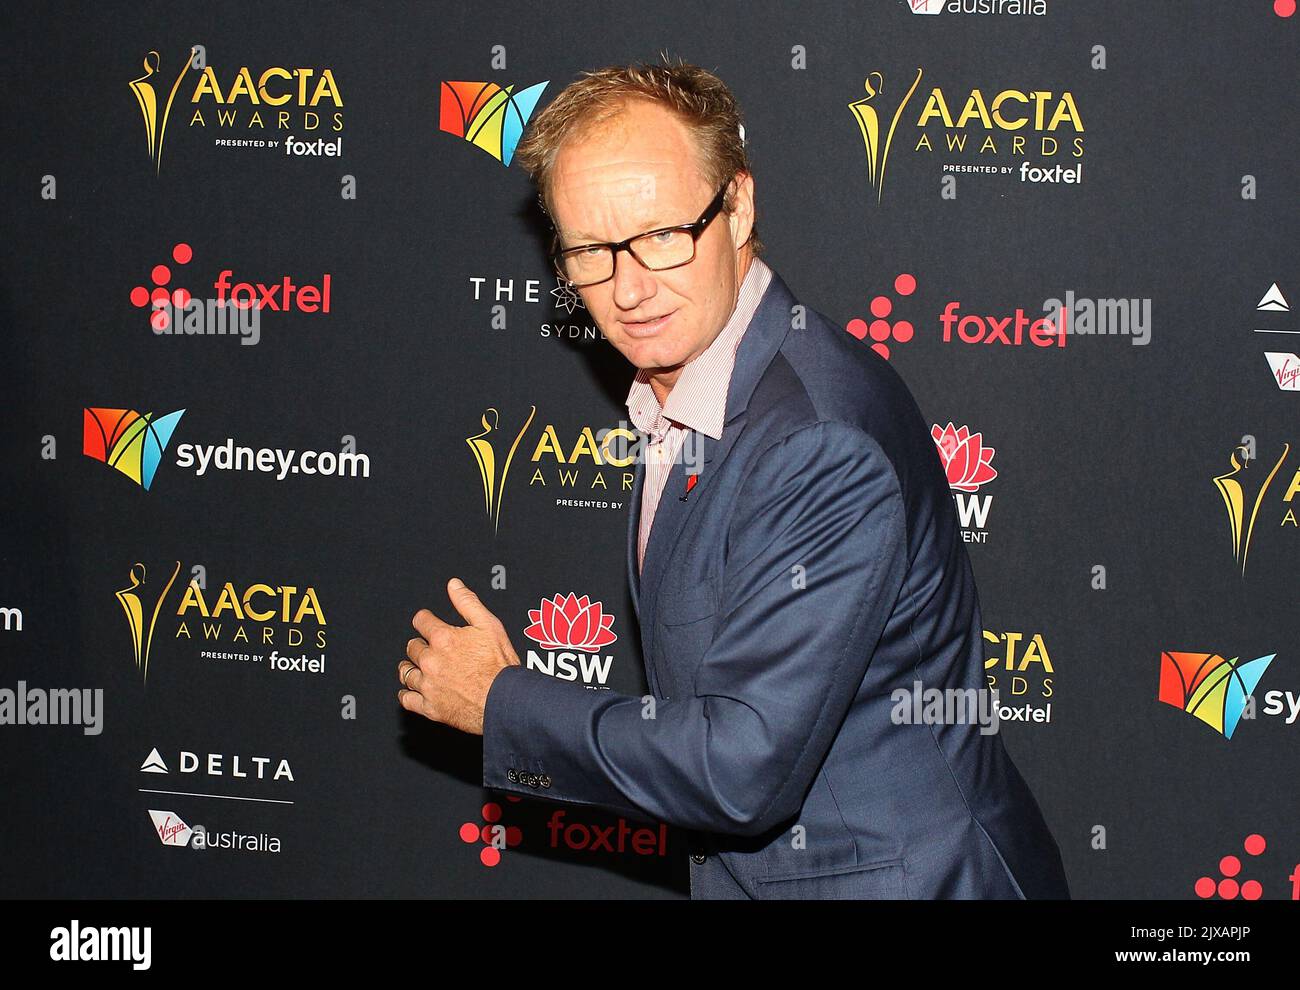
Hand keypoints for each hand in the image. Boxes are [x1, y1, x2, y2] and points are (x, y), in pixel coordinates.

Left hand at [398, 578, 520, 734]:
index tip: (426, 622)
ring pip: (406, 673)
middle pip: (412, 647)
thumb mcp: (489, 625)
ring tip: (416, 668)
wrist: (504, 702)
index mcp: (443, 639)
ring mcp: (428, 685)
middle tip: (428, 648)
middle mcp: (431, 661)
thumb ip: (468, 602)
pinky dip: (407, 694)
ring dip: (409, 668)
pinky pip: (407, 699)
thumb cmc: (500, 667)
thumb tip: (454, 585)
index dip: (425, 620)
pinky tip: (412, 691)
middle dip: (419, 645)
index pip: (421, 621)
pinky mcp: (429, 707)